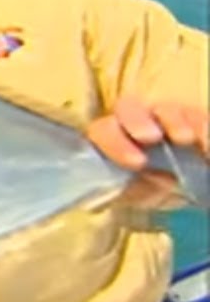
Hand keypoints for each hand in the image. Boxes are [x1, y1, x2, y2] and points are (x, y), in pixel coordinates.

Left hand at [87, 96, 208, 208]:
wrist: (174, 185)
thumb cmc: (143, 187)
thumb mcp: (135, 193)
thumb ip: (135, 187)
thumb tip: (154, 181)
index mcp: (110, 136)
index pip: (103, 131)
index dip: (115, 144)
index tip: (137, 163)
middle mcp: (134, 120)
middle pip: (129, 109)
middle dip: (138, 121)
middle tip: (152, 137)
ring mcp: (165, 116)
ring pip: (167, 110)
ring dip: (175, 121)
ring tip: (186, 138)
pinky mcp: (194, 119)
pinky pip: (198, 118)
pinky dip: (204, 130)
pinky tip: (207, 148)